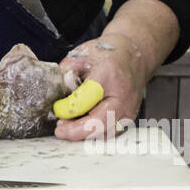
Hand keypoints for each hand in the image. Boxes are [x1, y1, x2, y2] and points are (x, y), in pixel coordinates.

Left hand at [54, 0, 179, 141]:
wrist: (133, 55)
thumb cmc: (107, 55)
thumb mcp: (81, 55)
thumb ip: (66, 73)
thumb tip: (55, 90)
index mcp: (108, 74)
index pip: (85, 99)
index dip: (67, 109)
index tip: (57, 109)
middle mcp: (123, 93)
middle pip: (99, 122)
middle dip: (75, 130)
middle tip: (60, 129)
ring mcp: (129, 107)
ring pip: (106, 132)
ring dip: (85, 135)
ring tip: (69, 127)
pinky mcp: (130, 116)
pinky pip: (111, 132)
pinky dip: (95, 134)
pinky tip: (82, 127)